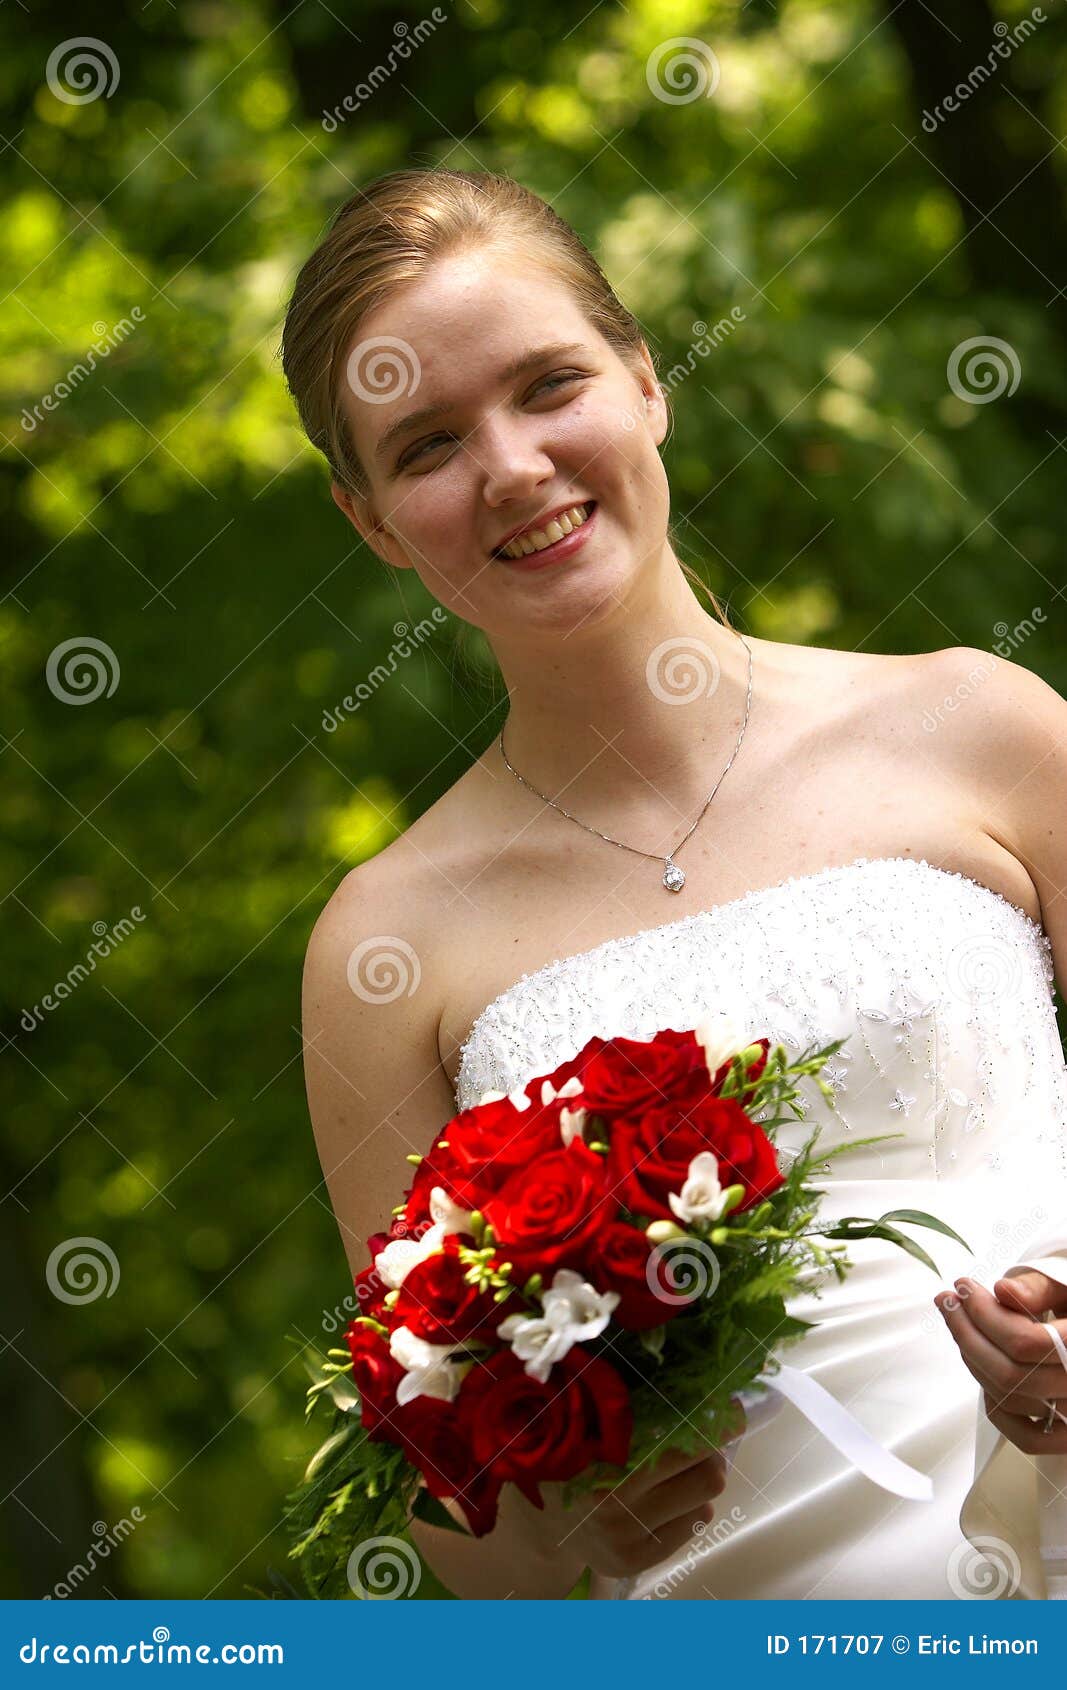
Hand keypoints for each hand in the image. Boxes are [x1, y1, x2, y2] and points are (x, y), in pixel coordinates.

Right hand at [528, 1397, 746, 1581]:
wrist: (547, 1519)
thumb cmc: (579, 1458)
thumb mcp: (598, 1427)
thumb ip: (637, 1412)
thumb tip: (699, 1390)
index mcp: (604, 1460)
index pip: (683, 1442)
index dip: (714, 1424)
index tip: (731, 1409)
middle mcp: (616, 1506)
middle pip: (708, 1477)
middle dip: (711, 1456)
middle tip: (702, 1443)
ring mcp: (628, 1539)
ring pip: (706, 1504)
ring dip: (700, 1484)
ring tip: (677, 1474)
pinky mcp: (638, 1561)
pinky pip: (692, 1527)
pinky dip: (688, 1509)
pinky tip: (663, 1502)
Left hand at [934, 1270, 1066, 1453]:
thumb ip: (1041, 1289)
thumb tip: (1003, 1290)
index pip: (1026, 1343)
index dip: (984, 1313)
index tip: (962, 1287)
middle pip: (1009, 1374)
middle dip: (967, 1333)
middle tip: (948, 1302)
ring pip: (1008, 1400)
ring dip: (973, 1360)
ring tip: (960, 1325)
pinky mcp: (1064, 1438)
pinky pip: (1023, 1436)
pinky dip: (994, 1403)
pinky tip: (981, 1366)